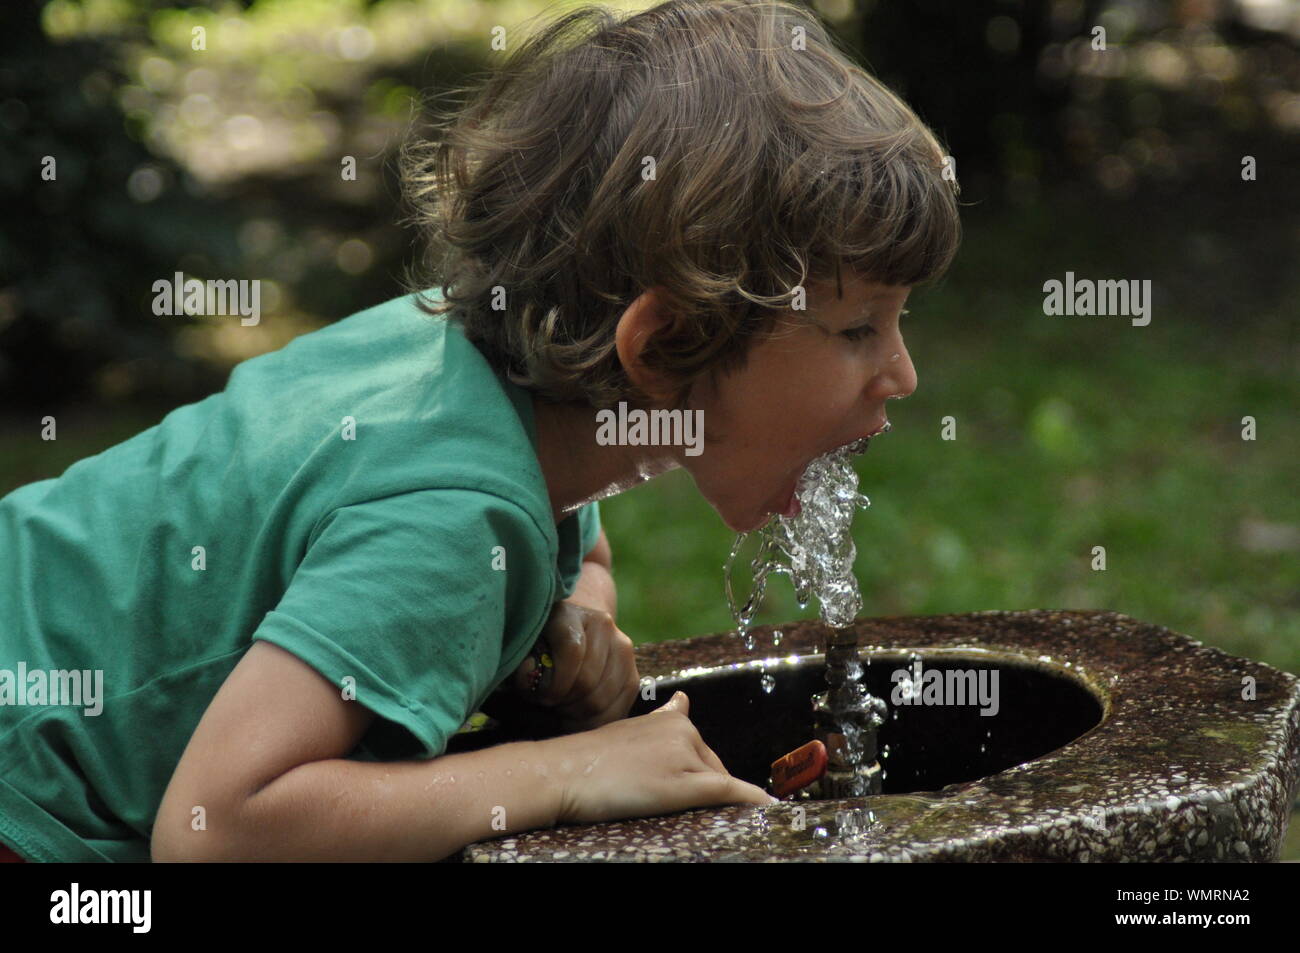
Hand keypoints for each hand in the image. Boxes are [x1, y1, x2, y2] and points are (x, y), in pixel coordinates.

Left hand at [511, 601, 639, 732]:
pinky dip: (595, 724)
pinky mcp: (633, 675)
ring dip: (577, 716)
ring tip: (562, 712)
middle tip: (549, 707)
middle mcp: (603, 626)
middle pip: (587, 681)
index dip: (554, 683)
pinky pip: (617, 711)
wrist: (574, 630)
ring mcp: (623, 649)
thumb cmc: (542, 645)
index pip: (571, 651)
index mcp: (571, 614)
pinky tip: (578, 719)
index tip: (540, 696)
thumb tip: (530, 678)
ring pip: (601, 700)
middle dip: (563, 704)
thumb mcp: (527, 646)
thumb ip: (523, 664)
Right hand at [553, 691, 777, 824]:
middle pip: (710, 768)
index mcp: (669, 719)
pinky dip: (752, 801)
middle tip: (653, 797)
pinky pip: (729, 791)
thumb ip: (661, 723)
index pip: (699, 747)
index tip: (701, 776)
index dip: (699, 769)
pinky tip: (771, 809)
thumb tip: (684, 701)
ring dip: (707, 800)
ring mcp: (685, 755)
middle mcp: (683, 730)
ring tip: (656, 800)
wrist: (563, 771)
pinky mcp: (685, 782)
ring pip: (715, 783)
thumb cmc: (587, 759)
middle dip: (696, 787)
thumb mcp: (628, 732)